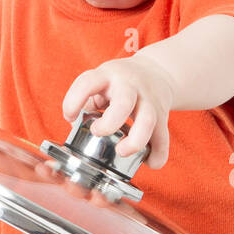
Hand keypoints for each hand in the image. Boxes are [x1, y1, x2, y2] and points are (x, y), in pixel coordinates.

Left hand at [61, 54, 175, 169]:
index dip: (75, 101)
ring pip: (147, 121)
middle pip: (124, 103)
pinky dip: (157, 155)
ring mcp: (149, 100)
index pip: (88, 83)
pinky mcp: (162, 116)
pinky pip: (163, 139)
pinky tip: (147, 161)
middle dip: (109, 124)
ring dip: (134, 142)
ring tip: (121, 152)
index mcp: (108, 76)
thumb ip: (86, 103)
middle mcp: (130, 86)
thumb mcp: (99, 81)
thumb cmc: (119, 82)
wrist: (156, 71)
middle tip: (97, 132)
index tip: (70, 116)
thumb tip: (77, 128)